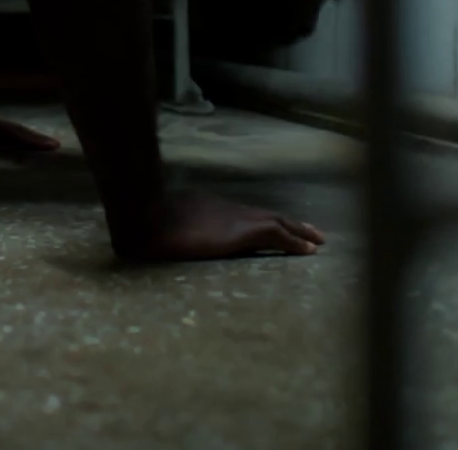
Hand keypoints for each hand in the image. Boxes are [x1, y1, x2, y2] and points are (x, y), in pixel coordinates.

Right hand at [115, 190, 324, 261]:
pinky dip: (295, 242)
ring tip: (317, 240)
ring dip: (298, 231)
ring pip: (277, 222)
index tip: (274, 226)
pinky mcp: (242, 232)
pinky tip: (310, 251)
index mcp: (206, 207)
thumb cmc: (141, 226)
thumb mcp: (155, 228)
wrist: (145, 218)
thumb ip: (159, 233)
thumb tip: (140, 246)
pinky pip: (278, 236)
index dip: (261, 221)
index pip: (241, 214)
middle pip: (265, 213)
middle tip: (311, 231)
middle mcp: (225, 208)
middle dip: (288, 223)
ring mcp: (235, 217)